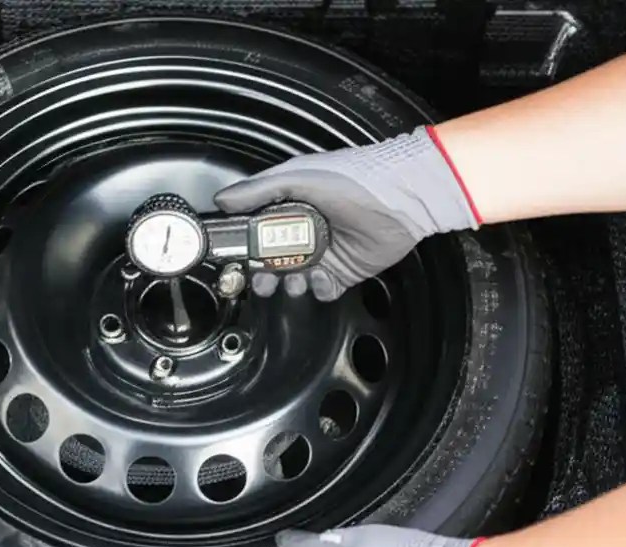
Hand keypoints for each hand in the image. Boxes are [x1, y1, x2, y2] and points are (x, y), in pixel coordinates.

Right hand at [215, 127, 479, 300]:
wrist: (403, 198)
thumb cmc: (353, 178)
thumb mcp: (299, 177)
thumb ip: (259, 190)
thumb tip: (222, 201)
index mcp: (290, 207)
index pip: (256, 231)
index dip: (243, 246)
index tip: (235, 257)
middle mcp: (304, 231)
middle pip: (270, 262)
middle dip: (262, 274)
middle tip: (262, 279)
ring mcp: (324, 253)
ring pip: (292, 279)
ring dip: (288, 284)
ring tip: (295, 279)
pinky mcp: (344, 272)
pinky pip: (322, 290)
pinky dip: (319, 289)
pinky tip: (323, 277)